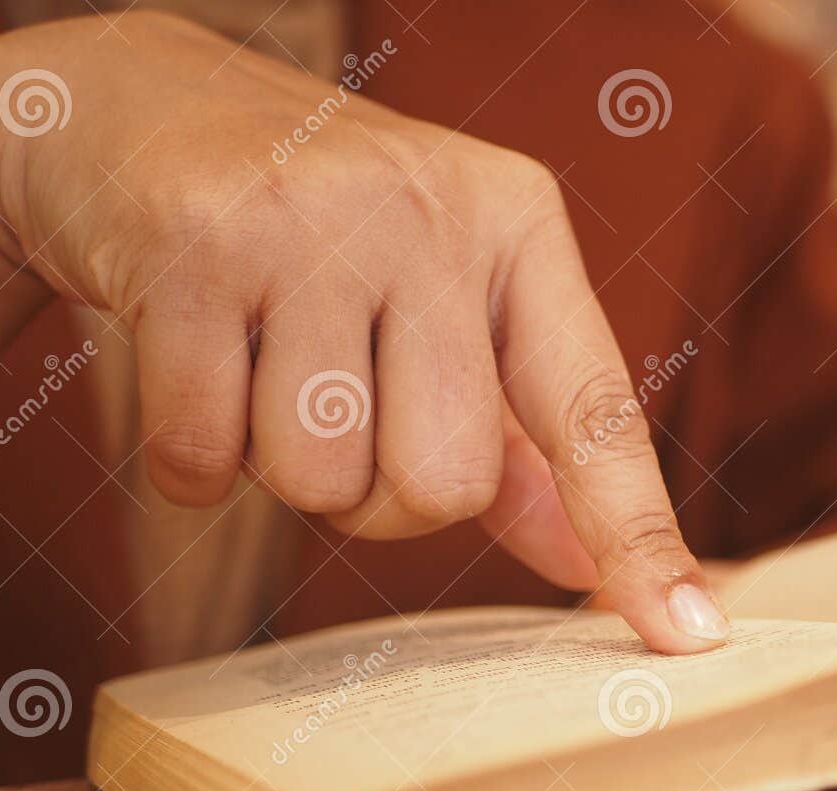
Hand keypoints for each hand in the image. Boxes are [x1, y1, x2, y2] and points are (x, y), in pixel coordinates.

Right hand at [0, 11, 728, 651]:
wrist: (144, 107)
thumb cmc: (324, 233)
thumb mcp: (448, 305)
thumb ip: (521, 440)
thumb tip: (590, 564)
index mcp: (520, 229)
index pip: (595, 416)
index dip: (639, 536)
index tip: (692, 637)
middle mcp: (435, 214)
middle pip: (444, 485)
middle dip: (381, 495)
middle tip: (342, 409)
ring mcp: (315, 222)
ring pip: (321, 481)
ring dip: (280, 465)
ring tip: (264, 363)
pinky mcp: (196, 245)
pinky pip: (203, 459)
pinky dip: (191, 456)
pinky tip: (194, 356)